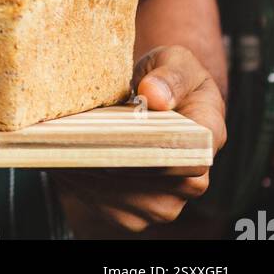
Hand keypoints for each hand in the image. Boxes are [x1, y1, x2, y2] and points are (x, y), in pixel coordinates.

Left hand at [52, 45, 226, 236]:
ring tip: (65, 141)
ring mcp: (164, 202)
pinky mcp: (135, 213)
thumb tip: (154, 95)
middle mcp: (192, 180)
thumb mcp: (176, 60)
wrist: (156, 97)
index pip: (188, 156)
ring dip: (92, 170)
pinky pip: (106, 205)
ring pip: (125, 198)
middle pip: (151, 182)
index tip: (119, 130)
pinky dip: (82, 182)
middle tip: (78, 134)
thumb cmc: (169, 76)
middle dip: (113, 157)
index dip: (152, 147)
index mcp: (208, 138)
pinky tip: (65, 155)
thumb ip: (170, 75)